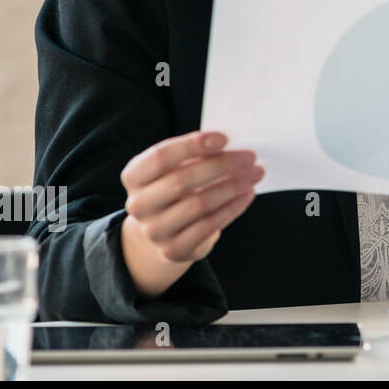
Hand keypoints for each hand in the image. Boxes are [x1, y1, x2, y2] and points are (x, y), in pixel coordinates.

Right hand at [119, 131, 262, 297]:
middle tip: (250, 156)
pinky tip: (248, 194)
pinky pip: (208, 226)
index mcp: (134, 176)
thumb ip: (195, 155)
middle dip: (221, 165)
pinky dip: (232, 208)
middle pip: (182, 180)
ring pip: (199, 204)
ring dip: (232, 187)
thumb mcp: (175, 168)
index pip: (160, 157)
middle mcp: (138, 205)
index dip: (192, 145)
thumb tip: (233, 146)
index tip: (224, 138)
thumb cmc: (175, 188)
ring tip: (255, 174)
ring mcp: (154, 230)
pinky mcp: (173, 249)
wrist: (164, 231)